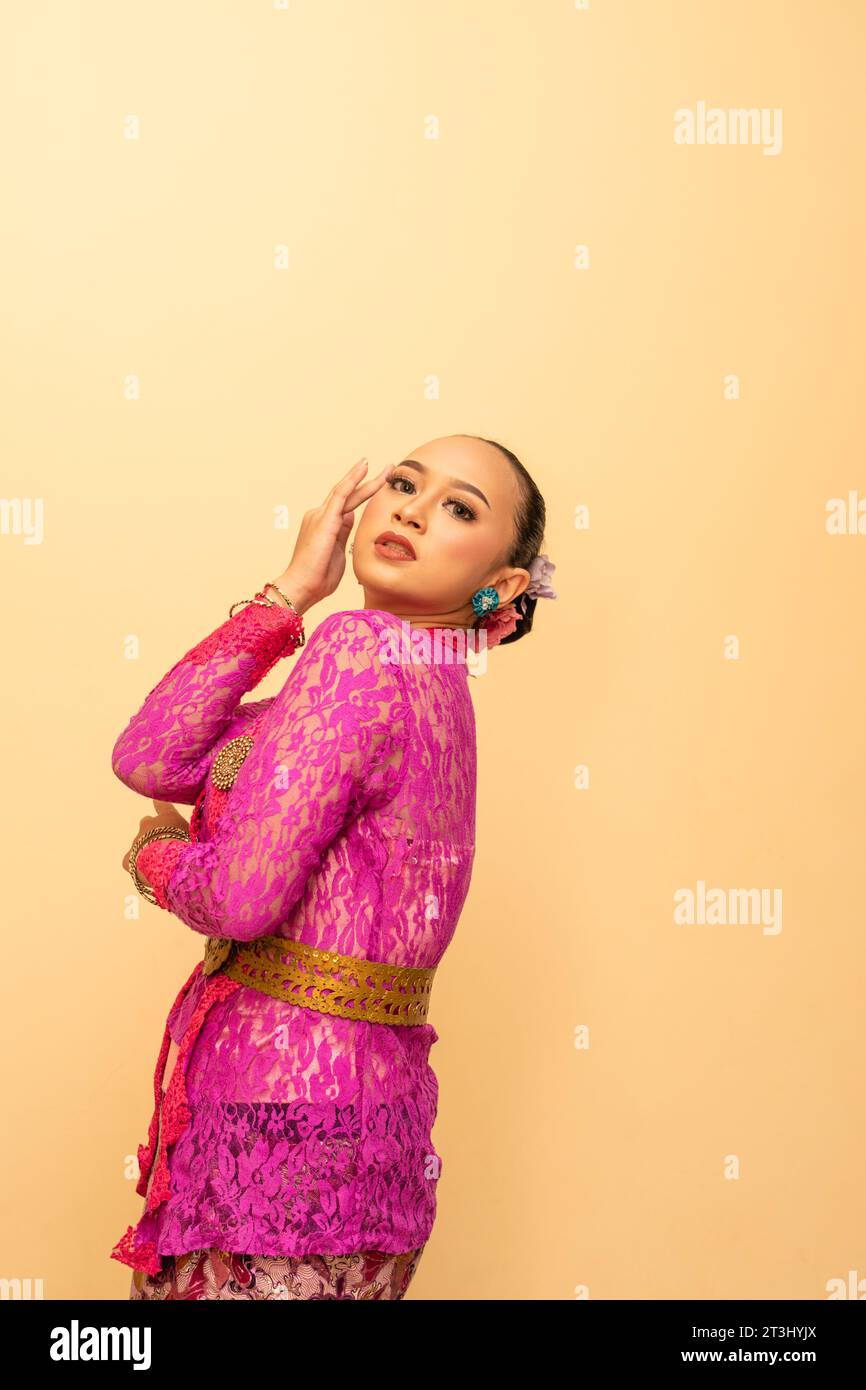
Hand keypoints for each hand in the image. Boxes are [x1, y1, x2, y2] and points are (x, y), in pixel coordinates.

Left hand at [122, 799, 189, 879]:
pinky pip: (131, 860)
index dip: (160, 805)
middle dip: (153, 832)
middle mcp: (148, 824)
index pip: (162, 805)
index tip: (156, 801)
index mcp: (168, 817)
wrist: (168, 866)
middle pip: (147, 823)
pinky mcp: (127, 858)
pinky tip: (147, 873)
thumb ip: (192, 831)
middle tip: (165, 846)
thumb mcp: (196, 836)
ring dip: (147, 849)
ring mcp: (136, 841)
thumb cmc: (187, 849)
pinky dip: (137, 864)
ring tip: (159, 864)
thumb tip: (196, 832)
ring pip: (139, 843)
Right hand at [273, 457, 390, 611]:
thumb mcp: (337, 553)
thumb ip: (343, 535)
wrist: (301, 586)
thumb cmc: (318, 577)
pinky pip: (341, 494)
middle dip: (367, 480)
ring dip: (366, 477)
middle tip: (388, 468)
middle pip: (347, 494)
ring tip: (386, 468)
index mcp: (324, 525)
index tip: (378, 483)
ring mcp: (320, 515)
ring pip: (346, 491)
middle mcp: (319, 515)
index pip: (346, 504)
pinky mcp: (324, 519)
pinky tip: (364, 469)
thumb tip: (350, 520)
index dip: (362, 493)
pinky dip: (353, 480)